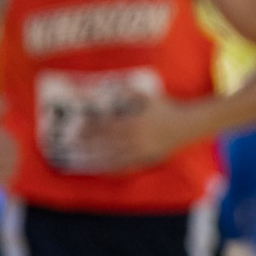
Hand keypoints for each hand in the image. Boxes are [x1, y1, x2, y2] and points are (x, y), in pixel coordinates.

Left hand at [75, 95, 192, 173]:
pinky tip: (99, 168)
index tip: (75, 126)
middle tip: (68, 142)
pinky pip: (124, 165)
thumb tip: (109, 88)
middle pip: (104, 142)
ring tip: (77, 157)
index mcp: (134, 123)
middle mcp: (135, 139)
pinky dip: (110, 167)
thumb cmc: (166, 108)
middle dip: (86, 142)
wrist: (187, 125)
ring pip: (111, 156)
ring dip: (93, 156)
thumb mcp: (148, 96)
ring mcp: (140, 151)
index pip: (105, 126)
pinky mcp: (145, 159)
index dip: (89, 127)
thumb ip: (128, 93)